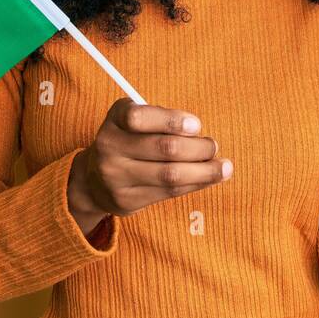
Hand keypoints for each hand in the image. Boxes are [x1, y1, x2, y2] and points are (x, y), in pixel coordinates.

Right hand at [66, 98, 230, 237]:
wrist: (94, 180)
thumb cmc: (128, 140)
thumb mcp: (136, 121)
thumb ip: (162, 121)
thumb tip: (198, 133)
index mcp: (114, 119)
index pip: (139, 117)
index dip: (171, 120)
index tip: (196, 125)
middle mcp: (109, 147)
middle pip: (164, 148)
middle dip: (198, 148)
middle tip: (213, 146)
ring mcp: (115, 177)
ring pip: (170, 175)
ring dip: (204, 171)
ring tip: (223, 167)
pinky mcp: (126, 200)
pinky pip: (168, 193)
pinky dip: (194, 184)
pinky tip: (208, 179)